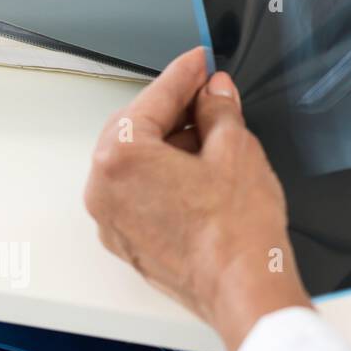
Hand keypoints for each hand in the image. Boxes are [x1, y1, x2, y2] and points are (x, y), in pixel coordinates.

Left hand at [84, 47, 311, 350]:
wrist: (244, 288)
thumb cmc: (237, 231)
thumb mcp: (236, 149)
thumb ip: (219, 110)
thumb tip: (214, 93)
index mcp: (121, 158)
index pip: (154, 98)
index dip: (185, 74)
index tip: (200, 61)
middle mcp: (105, 190)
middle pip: (137, 130)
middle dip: (176, 110)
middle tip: (212, 94)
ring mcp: (114, 221)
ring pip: (138, 164)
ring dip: (172, 144)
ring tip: (216, 137)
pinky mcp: (131, 243)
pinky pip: (142, 194)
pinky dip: (167, 177)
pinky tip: (204, 173)